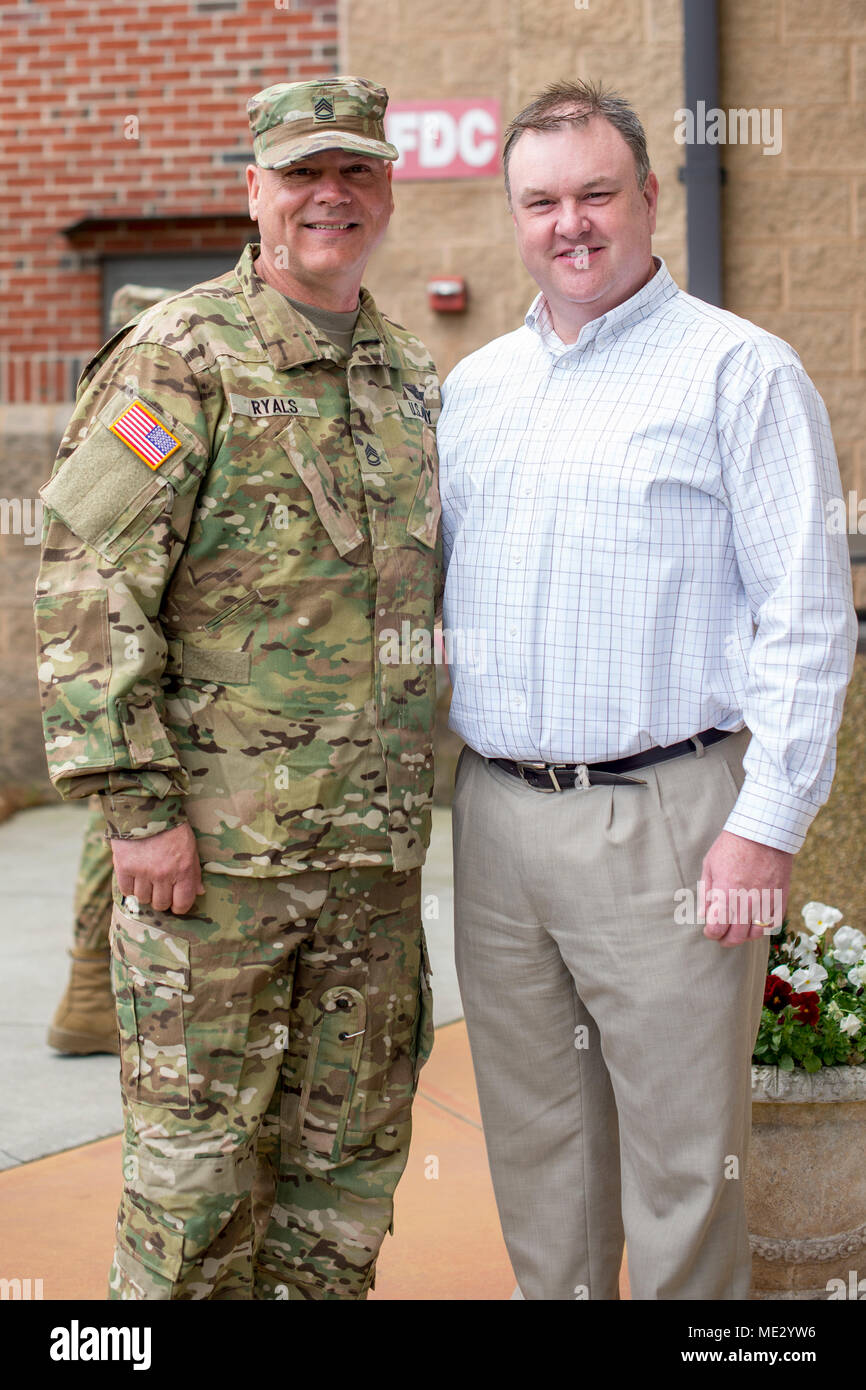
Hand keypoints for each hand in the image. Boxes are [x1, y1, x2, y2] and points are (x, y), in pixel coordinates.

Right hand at [110, 822, 203, 915]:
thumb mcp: (191, 848)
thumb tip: (199, 892)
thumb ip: (194, 872)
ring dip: (145, 892)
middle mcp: (163, 874)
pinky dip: (130, 886)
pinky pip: (126, 890)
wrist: (147, 809)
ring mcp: (143, 872)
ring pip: (143, 899)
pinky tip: (134, 876)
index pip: (182, 903)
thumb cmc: (173, 829)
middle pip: (161, 904)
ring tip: (146, 878)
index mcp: (183, 870)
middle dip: (162, 899)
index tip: (175, 902)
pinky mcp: (124, 867)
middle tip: (160, 888)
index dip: (179, 906)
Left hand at [701, 829, 791, 947]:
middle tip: (722, 936)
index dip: (711, 933)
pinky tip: (756, 922)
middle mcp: (747, 902)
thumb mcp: (710, 865)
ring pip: (756, 934)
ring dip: (745, 936)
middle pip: (736, 937)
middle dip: (725, 940)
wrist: (763, 831)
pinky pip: (773, 923)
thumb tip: (703, 915)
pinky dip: (764, 927)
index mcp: (726, 894)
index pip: (717, 929)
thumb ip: (706, 892)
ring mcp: (766, 901)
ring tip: (739, 930)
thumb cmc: (732, 846)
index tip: (710, 930)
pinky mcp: (780, 898)